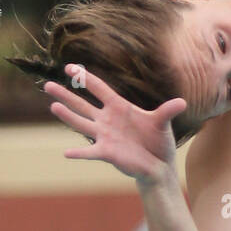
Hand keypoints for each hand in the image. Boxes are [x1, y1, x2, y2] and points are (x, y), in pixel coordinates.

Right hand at [44, 64, 186, 183]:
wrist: (159, 164)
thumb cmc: (158, 140)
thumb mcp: (162, 123)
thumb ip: (168, 111)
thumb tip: (182, 102)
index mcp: (119, 107)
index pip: (99, 89)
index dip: (85, 78)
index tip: (69, 67)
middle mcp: (108, 120)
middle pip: (83, 105)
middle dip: (66, 95)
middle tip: (47, 85)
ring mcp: (105, 136)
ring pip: (82, 123)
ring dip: (68, 116)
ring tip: (53, 106)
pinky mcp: (107, 152)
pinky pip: (90, 152)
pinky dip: (80, 153)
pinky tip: (66, 153)